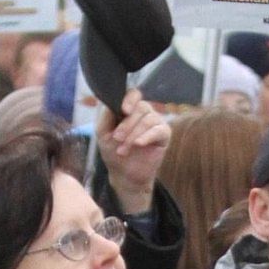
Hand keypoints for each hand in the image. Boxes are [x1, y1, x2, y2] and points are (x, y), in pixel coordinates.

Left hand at [98, 89, 169, 215]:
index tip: (123, 110)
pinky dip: (147, 136)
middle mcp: (144, 112)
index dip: (130, 99)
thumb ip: (106, 115)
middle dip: (127, 125)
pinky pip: (159, 130)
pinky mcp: (164, 135)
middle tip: (117, 139)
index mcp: (130, 109)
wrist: (124, 173)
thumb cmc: (113, 151)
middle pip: (141, 107)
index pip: (134, 94)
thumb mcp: (103, 132)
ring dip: (133, 135)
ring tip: (123, 150)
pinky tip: (139, 144)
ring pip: (148, 120)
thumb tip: (111, 101)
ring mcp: (156, 122)